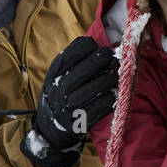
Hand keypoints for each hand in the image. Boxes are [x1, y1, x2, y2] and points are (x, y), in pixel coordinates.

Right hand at [25, 36, 118, 166]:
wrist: (52, 125)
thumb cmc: (61, 92)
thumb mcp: (59, 74)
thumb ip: (73, 59)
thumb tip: (95, 41)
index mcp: (54, 74)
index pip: (71, 53)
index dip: (87, 46)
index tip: (96, 46)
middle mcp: (59, 89)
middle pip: (85, 69)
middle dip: (102, 59)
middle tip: (112, 57)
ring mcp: (70, 105)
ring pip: (95, 87)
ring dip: (109, 79)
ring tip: (115, 75)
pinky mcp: (81, 120)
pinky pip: (101, 106)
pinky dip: (110, 98)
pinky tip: (113, 93)